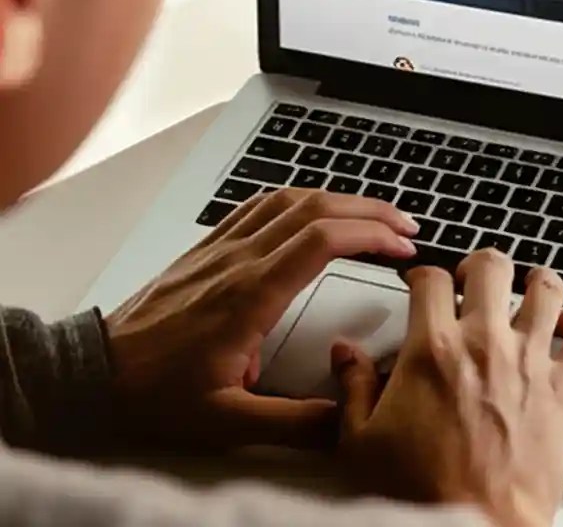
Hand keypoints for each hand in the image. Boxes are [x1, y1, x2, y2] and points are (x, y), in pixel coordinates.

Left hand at [104, 189, 419, 448]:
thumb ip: (294, 422)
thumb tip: (349, 421)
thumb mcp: (228, 423)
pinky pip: (258, 206)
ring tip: (374, 215)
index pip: (322, 240)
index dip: (372, 234)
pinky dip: (298, 199)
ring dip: (338, 199)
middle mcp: (238, 261)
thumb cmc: (157, 395)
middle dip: (370, 210)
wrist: (94, 375)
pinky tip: (315, 209)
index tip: (405, 246)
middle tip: (408, 225)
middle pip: (314, 208)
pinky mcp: (207, 249)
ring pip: (288, 199)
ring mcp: (220, 249)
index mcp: (250, 296)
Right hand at [332, 249, 562, 526]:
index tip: (423, 284)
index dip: (424, 275)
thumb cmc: (422, 493)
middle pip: (491, 267)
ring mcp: (530, 363)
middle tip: (474, 279)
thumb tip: (346, 355)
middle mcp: (485, 345)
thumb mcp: (361, 442)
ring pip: (546, 289)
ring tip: (528, 285)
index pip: (431, 280)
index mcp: (433, 350)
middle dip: (480, 265)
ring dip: (536, 282)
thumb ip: (353, 388)